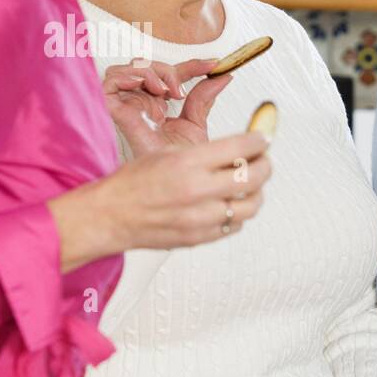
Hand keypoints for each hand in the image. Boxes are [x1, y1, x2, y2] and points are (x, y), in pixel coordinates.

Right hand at [51, 130, 272, 268]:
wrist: (109, 216)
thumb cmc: (133, 183)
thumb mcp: (167, 153)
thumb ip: (206, 153)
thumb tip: (240, 149)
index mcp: (187, 163)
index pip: (242, 147)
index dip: (259, 141)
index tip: (263, 139)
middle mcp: (197, 190)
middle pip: (255, 177)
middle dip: (266, 165)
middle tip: (264, 160)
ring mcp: (201, 218)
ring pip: (251, 206)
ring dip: (256, 193)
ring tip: (249, 185)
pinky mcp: (200, 238)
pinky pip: (235, 226)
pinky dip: (238, 214)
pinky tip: (229, 204)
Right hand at [103, 58, 229, 156]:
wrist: (169, 182)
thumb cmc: (174, 163)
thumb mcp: (195, 124)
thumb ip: (204, 98)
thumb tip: (222, 77)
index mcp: (157, 105)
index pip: (170, 74)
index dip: (191, 66)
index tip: (214, 65)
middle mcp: (140, 102)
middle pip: (148, 66)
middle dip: (170, 70)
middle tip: (182, 91)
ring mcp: (125, 105)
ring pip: (129, 69)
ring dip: (151, 72)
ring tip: (166, 91)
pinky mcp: (112, 110)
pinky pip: (109, 82)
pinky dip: (128, 76)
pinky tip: (149, 87)